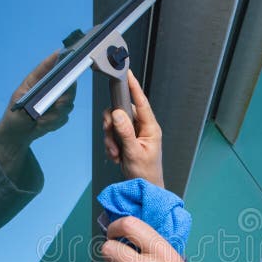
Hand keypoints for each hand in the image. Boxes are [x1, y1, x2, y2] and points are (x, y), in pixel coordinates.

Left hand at [0, 51, 75, 178]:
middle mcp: (48, 89)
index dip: (59, 59)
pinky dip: (54, 123)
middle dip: (64, 96)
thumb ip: (37, 91)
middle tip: (58, 104)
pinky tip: (42, 125)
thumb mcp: (20, 99)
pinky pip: (64, 117)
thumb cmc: (15, 114)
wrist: (17, 135)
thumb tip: (51, 86)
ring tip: (40, 121)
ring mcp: (55, 102)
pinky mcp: (59, 115)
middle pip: (67, 85)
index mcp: (36, 81)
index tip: (66, 53)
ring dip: (55, 115)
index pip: (49, 66)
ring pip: (68, 104)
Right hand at [103, 70, 163, 187]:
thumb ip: (125, 132)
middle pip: (121, 112)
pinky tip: (116, 156)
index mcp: (150, 128)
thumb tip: (118, 114)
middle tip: (112, 141)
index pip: (142, 102)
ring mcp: (134, 133)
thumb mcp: (134, 152)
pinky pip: (113, 135)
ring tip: (116, 153)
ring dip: (110, 139)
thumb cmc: (146, 173)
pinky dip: (111, 145)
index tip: (127, 74)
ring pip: (114, 124)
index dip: (134, 87)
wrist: (144, 188)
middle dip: (112, 127)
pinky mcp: (127, 140)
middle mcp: (143, 127)